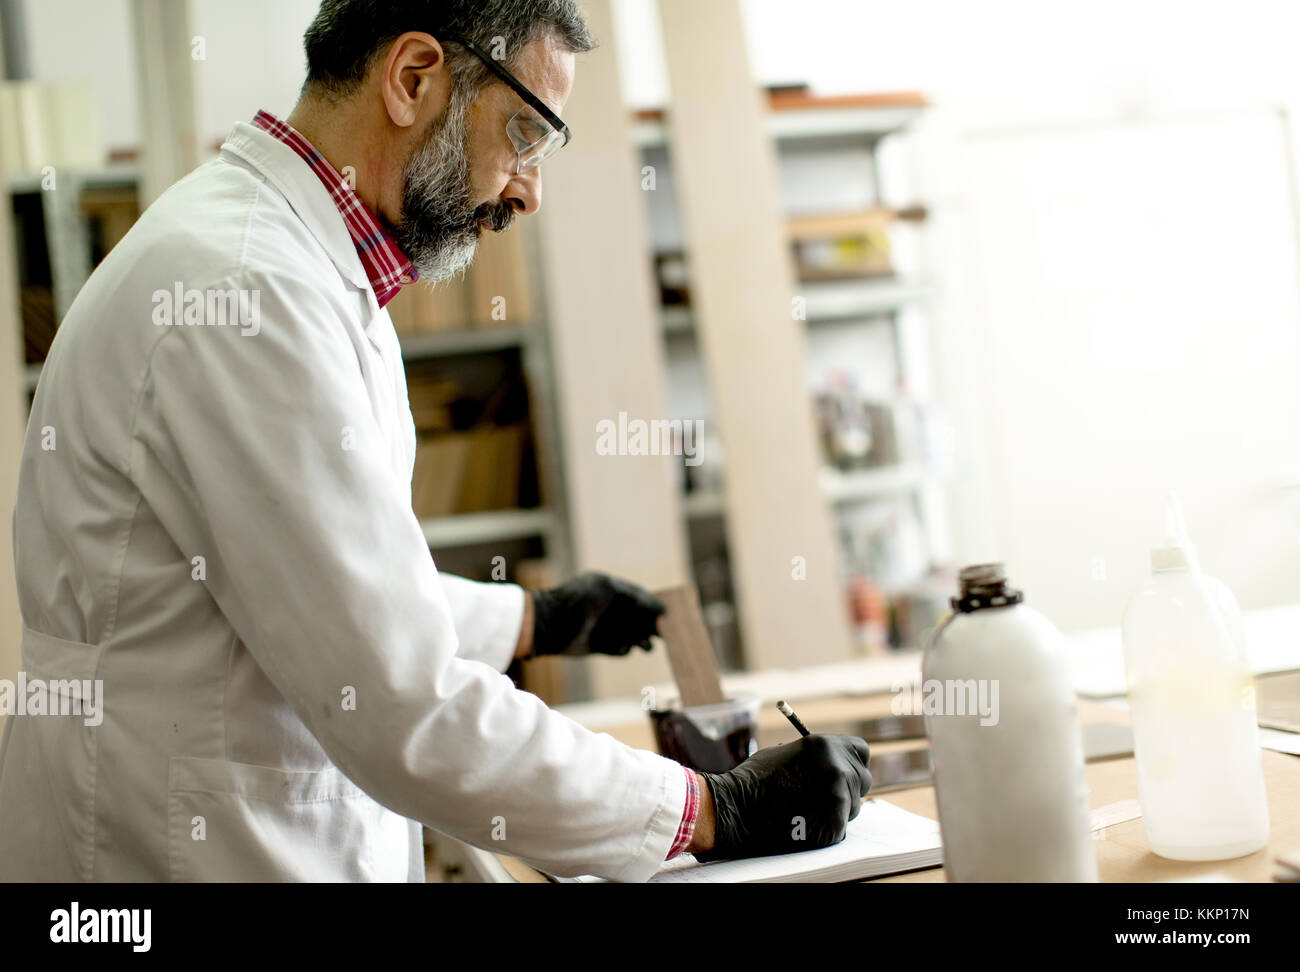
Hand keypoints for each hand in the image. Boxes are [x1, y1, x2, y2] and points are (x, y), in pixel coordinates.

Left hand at [528, 572, 665, 657]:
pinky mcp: (598, 647)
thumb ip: (638, 597)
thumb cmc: (578, 600)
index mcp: (611, 591)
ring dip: (640, 640)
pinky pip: (618, 650)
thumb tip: (663, 608)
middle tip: (664, 634)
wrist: (550, 624)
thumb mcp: (610, 590)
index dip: (654, 606)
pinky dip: (623, 651)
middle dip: (650, 626)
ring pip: (631, 636)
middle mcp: (608, 610)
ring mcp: (603, 629)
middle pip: (638, 619)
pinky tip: (624, 649)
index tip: (670, 615)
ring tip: (646, 646)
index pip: (639, 598)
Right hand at [694, 734, 871, 861]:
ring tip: (805, 810)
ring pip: (853, 807)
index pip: (861, 752)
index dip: (853, 762)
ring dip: (836, 810)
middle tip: (820, 797)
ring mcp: (838, 796)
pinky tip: (803, 825)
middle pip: (861, 780)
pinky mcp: (834, 824)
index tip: (845, 772)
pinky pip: (839, 828)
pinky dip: (825, 830)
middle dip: (846, 789)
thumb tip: (832, 763)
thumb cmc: (755, 779)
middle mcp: (837, 767)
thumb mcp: (787, 753)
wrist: (736, 807)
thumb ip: (816, 758)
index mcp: (826, 746)